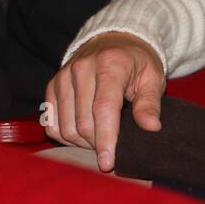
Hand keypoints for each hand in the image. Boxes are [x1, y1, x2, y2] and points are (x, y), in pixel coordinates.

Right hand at [43, 32, 165, 172]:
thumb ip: (150, 103)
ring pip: (65, 126)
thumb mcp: (152, 78)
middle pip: (83, 122)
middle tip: (112, 149)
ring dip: (81, 143)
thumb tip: (152, 128)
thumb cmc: (137, 62)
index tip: (109, 163)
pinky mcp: (53, 84)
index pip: (104, 108)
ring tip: (99, 141)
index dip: (106, 139)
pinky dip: (64, 135)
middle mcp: (82, 68)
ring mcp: (64, 76)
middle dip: (97, 144)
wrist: (115, 40)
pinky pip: (51, 122)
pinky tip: (82, 135)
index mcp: (110, 64)